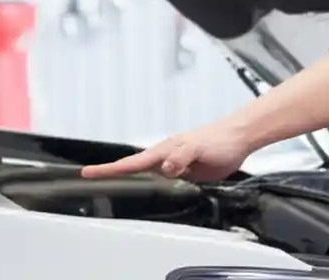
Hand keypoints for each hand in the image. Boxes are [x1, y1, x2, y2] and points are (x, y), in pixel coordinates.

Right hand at [79, 122, 251, 181]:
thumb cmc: (221, 141)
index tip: (89, 172)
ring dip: (128, 178)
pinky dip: (149, 183)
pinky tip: (147, 190)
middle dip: (110, 172)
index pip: (132, 163)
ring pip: (146, 173)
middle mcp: (166, 156)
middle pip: (133, 167)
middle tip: (89, 177)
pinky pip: (161, 178)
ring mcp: (174, 163)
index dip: (110, 169)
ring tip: (107, 184)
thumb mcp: (201, 149)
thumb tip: (165, 166)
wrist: (240, 138)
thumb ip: (183, 156)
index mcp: (165, 151)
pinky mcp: (184, 170)